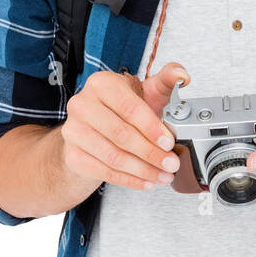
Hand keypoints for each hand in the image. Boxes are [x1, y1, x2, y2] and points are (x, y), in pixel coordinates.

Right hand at [58, 62, 190, 190]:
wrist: (92, 130)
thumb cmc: (121, 110)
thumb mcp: (144, 91)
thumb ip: (165, 81)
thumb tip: (182, 75)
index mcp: (101, 84)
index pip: (129, 107)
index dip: (151, 128)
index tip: (169, 142)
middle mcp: (82, 105)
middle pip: (121, 134)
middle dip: (151, 153)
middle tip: (171, 163)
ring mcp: (74, 131)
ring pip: (113, 156)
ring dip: (143, 170)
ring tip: (163, 175)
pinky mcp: (73, 155)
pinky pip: (105, 172)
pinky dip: (129, 180)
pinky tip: (146, 181)